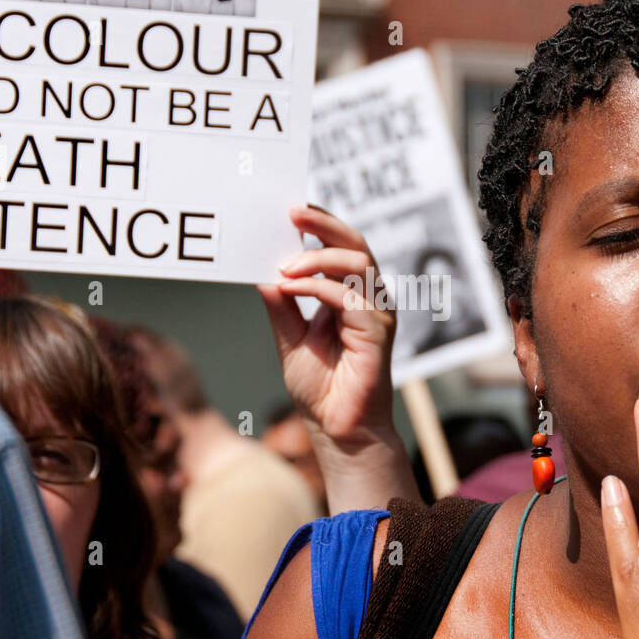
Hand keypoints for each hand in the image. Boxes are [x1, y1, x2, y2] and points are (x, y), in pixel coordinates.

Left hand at [258, 205, 417, 511]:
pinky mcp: (378, 332)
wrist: (336, 429)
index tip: (290, 209)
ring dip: (315, 259)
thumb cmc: (321, 388)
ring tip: (283, 267)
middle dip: (323, 224)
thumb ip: (281, 304)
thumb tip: (260, 270)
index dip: (321, 224)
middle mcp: (369, 299)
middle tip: (291, 213)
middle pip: (356, 243)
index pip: (342, 246)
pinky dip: (317, 287)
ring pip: (357, 263)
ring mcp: (377, 314)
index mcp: (351, 295)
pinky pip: (349, 296)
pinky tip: (290, 287)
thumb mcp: (290, 338)